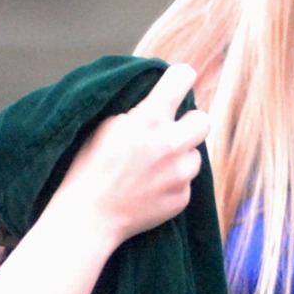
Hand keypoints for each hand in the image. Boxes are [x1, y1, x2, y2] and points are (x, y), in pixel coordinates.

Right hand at [50, 62, 207, 245]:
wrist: (90, 216)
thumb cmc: (90, 167)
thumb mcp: (107, 125)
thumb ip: (138, 110)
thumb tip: (162, 98)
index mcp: (149, 118)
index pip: (181, 79)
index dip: (180, 77)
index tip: (179, 80)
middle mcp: (171, 144)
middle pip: (203, 120)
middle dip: (189, 122)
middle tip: (171, 130)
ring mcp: (180, 173)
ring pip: (196, 154)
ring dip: (180, 156)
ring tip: (153, 166)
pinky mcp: (182, 197)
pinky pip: (187, 181)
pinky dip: (173, 182)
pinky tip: (149, 188)